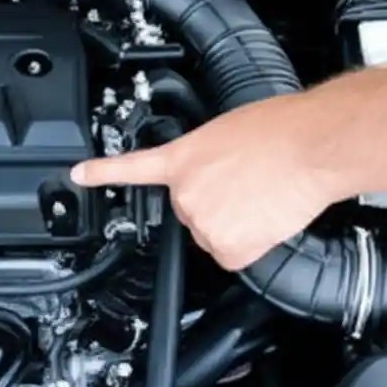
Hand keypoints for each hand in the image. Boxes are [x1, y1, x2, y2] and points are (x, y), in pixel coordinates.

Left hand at [70, 96, 350, 270]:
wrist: (308, 147)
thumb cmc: (279, 132)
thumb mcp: (225, 134)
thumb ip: (205, 161)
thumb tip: (216, 178)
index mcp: (181, 159)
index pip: (132, 168)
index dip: (102, 173)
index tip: (78, 175)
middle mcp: (184, 194)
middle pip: (193, 213)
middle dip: (217, 204)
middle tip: (247, 185)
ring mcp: (202, 223)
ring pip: (216, 235)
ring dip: (237, 224)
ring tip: (261, 196)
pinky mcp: (227, 248)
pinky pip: (235, 255)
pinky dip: (252, 244)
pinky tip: (265, 218)